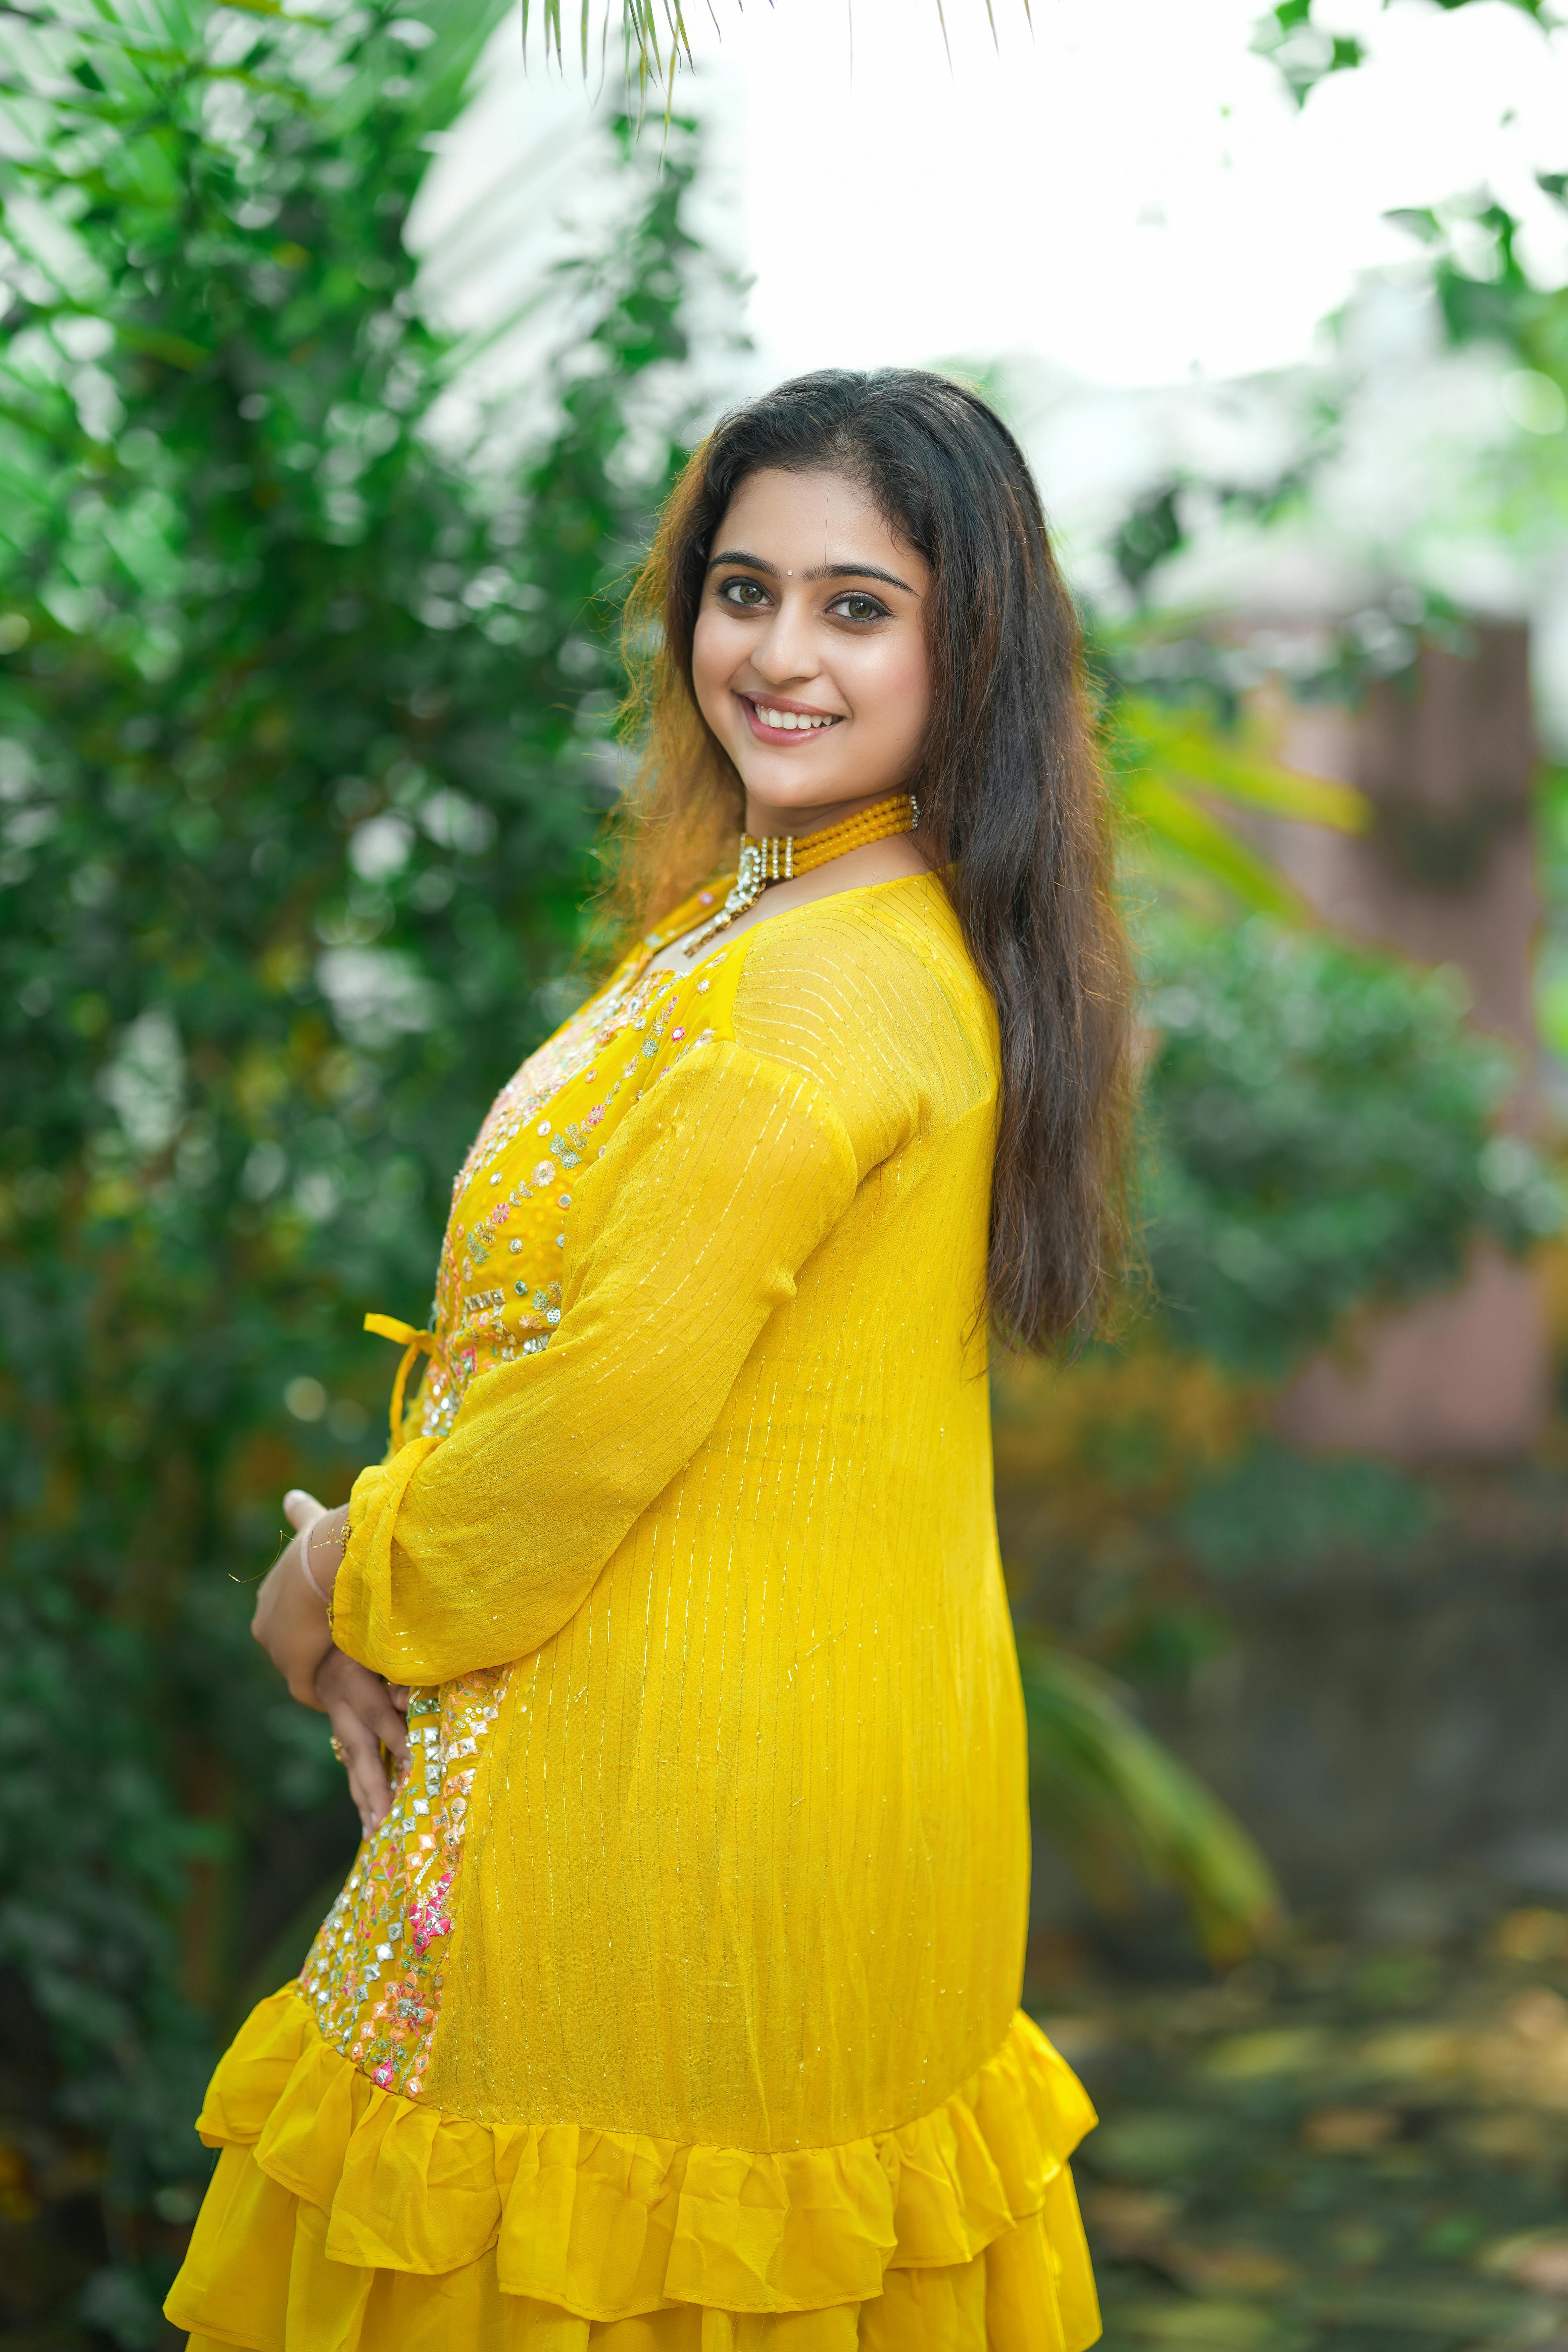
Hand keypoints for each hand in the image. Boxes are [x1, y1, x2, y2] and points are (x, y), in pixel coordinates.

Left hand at [250, 1488, 348, 1704]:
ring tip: (345, 1668)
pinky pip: (306, 1689)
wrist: (325, 1561)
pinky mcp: (294, 1669)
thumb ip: (301, 1514)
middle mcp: (267, 1616)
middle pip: (287, 1638)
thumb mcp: (311, 1525)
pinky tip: (338, 1695)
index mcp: (273, 1587)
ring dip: (319, 1666)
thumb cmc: (328, 1539)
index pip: (281, 1604)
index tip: (313, 1613)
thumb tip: (290, 1497)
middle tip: (338, 1644)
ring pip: (298, 1662)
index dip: (298, 1609)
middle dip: (308, 1643)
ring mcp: (278, 1646)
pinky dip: (321, 1693)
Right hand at [316, 1646, 410, 1834]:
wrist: (328, 1644)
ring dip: (364, 1799)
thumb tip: (406, 1703)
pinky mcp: (341, 1734)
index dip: (395, 1738)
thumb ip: (397, 1675)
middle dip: (372, 1787)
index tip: (413, 1764)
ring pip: (351, 1765)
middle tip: (384, 1819)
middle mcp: (340, 1705)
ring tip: (373, 1832)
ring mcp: (338, 1723)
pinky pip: (351, 1767)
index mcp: (352, 1679)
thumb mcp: (380, 1650)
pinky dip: (361, 1794)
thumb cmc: (368, 1644)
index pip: (377, 1715)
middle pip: (358, 1750)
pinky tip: (370, 1820)